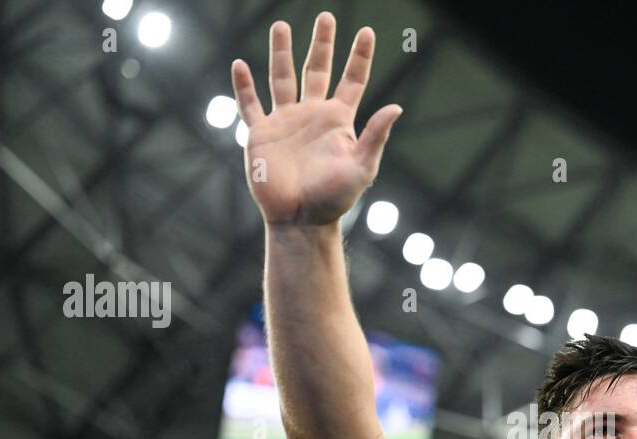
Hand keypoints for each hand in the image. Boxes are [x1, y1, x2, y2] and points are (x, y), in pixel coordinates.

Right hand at [231, 13, 402, 225]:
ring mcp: (285, 122)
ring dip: (281, 52)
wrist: (300, 219)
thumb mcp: (362, 168)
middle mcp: (311, 115)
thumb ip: (375, 136)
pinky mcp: (261, 135)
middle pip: (317, 69)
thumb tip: (396, 107)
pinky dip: (244, 86)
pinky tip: (239, 65)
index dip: (359, 56)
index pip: (351, 80)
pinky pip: (250, 105)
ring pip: (282, 78)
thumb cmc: (334, 199)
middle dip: (322, 43)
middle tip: (325, 16)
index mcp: (337, 120)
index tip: (366, 31)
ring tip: (280, 26)